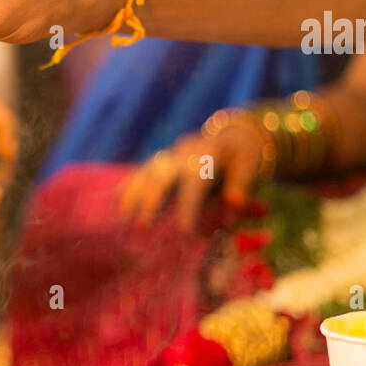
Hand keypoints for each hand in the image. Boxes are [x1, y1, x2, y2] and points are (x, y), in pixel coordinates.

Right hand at [118, 123, 264, 230]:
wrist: (233, 133)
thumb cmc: (242, 157)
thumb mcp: (250, 166)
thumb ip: (242, 185)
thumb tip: (235, 204)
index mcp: (207, 154)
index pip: (195, 182)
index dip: (188, 206)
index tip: (184, 232)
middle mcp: (184, 153)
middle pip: (163, 176)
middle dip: (151, 201)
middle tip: (142, 227)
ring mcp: (169, 155)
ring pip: (147, 173)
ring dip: (134, 195)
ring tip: (123, 218)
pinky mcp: (161, 159)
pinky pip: (142, 171)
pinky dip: (129, 185)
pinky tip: (116, 200)